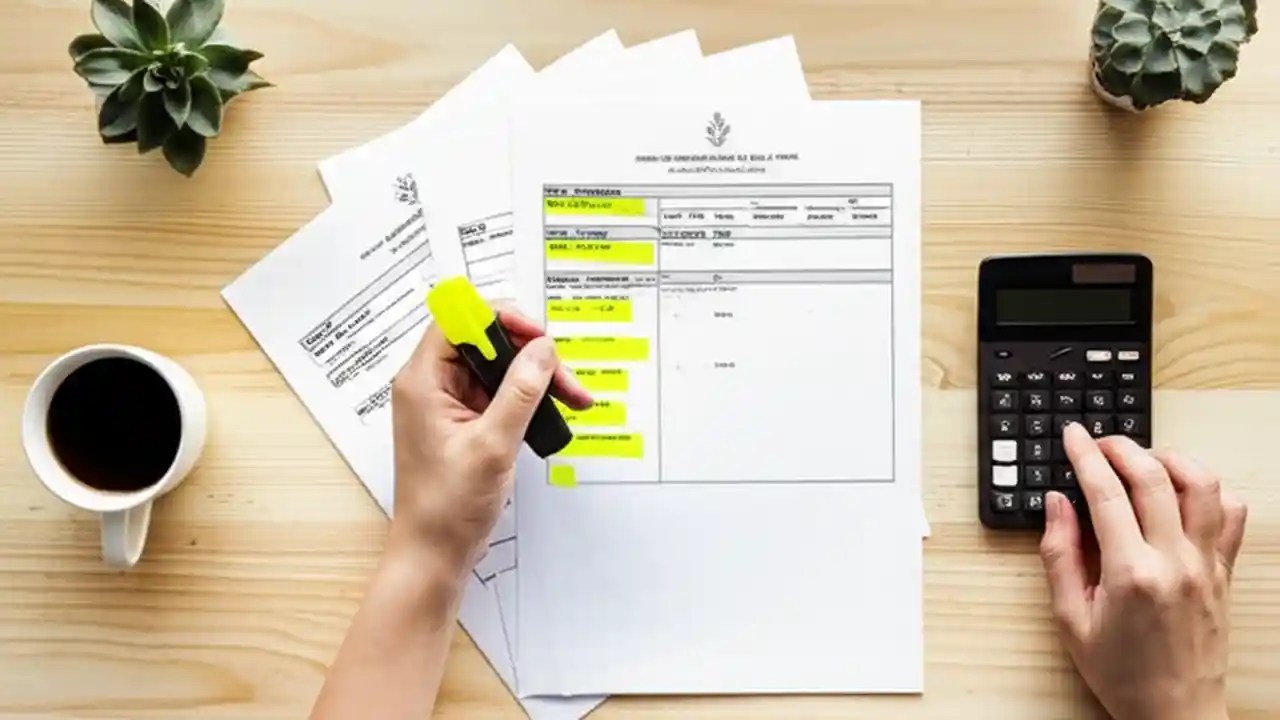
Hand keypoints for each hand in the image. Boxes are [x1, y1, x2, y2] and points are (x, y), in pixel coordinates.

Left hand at [388, 307, 591, 577]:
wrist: (435, 554)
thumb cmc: (445, 509)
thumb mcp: (492, 445)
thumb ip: (521, 392)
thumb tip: (542, 350)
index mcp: (422, 382)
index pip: (458, 320)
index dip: (498, 317)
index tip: (535, 335)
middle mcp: (431, 386)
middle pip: (483, 341)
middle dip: (529, 353)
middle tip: (563, 377)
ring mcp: (447, 405)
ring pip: (497, 368)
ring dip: (534, 377)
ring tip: (570, 396)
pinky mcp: (464, 423)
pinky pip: (499, 394)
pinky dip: (527, 398)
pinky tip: (551, 411)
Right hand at [1040, 424, 1247, 719]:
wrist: (1175, 713)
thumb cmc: (1121, 673)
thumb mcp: (1071, 619)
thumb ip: (1059, 555)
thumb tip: (1056, 504)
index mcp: (1131, 574)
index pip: (1106, 494)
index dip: (1085, 456)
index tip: (1073, 436)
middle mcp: (1175, 562)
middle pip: (1153, 478)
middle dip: (1122, 447)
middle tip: (1099, 441)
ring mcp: (1206, 565)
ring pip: (1202, 485)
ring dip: (1170, 459)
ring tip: (1144, 458)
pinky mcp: (1224, 572)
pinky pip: (1231, 515)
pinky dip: (1210, 490)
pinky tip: (1184, 491)